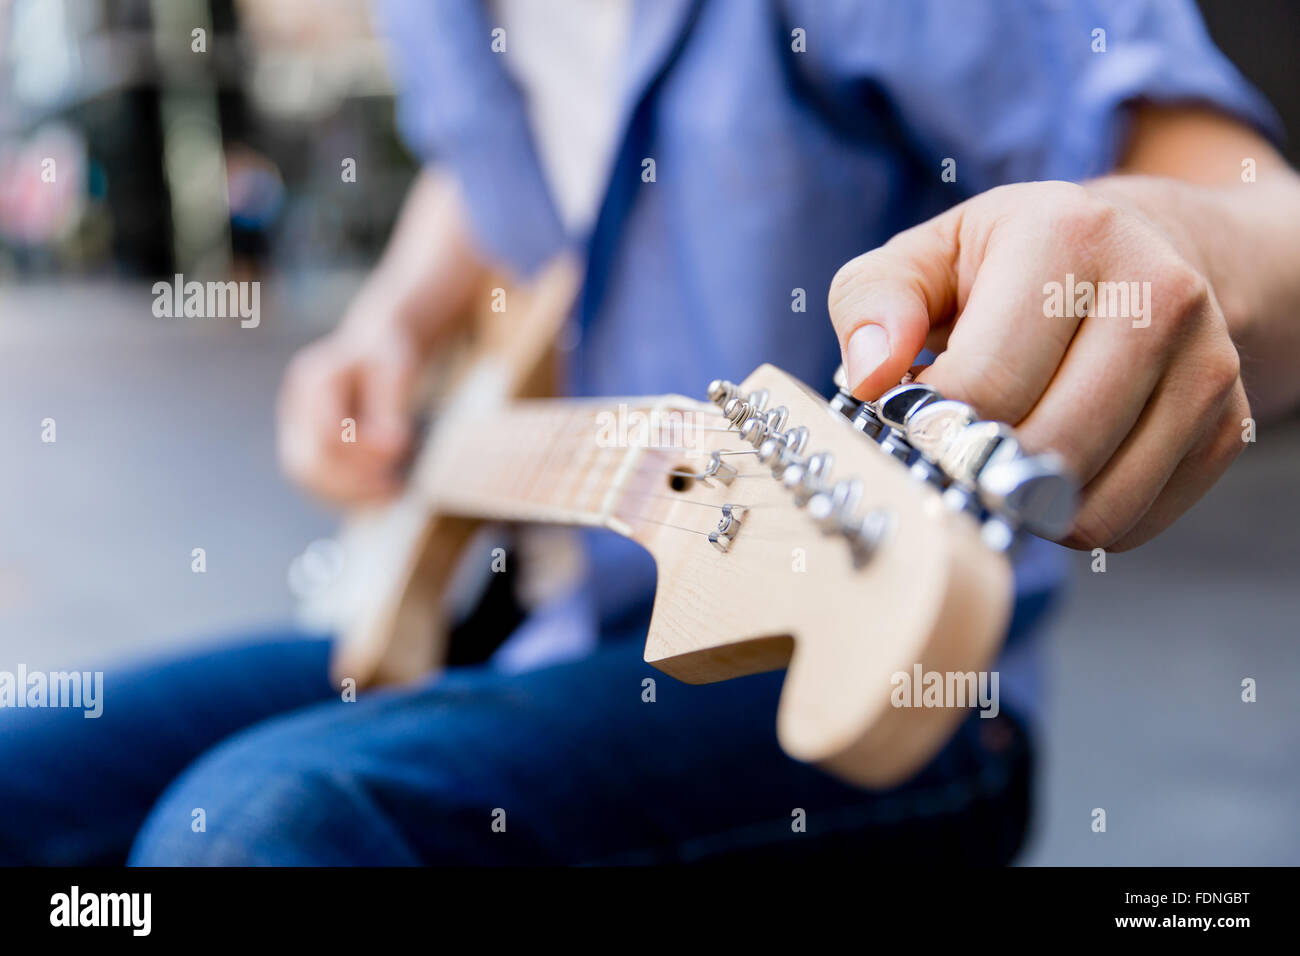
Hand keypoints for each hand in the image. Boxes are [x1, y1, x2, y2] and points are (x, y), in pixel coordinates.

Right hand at [276, 288, 427, 505]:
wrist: (367, 351)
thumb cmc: (384, 358)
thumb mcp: (394, 370)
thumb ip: (388, 408)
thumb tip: (388, 448)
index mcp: (314, 379)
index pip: (330, 432)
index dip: (364, 450)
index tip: (400, 448)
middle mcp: (295, 407)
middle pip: (308, 462)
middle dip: (353, 482)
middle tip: (394, 487)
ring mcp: (294, 429)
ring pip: (307, 477)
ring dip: (348, 494)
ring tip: (390, 494)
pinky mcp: (304, 447)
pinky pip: (315, 482)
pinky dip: (345, 494)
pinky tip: (377, 495)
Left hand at [829, 179, 1248, 550]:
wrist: (1140, 255)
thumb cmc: (1007, 267)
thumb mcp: (925, 258)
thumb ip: (872, 302)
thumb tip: (870, 376)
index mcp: (1069, 237)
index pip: (986, 384)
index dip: (930, 425)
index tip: (913, 420)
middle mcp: (1157, 293)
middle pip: (1044, 449)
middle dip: (978, 467)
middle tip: (951, 450)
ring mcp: (1206, 362)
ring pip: (1093, 502)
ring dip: (1027, 504)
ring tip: (1002, 454)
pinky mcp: (1228, 424)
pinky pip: (1131, 521)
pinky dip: (1076, 519)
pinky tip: (1055, 468)